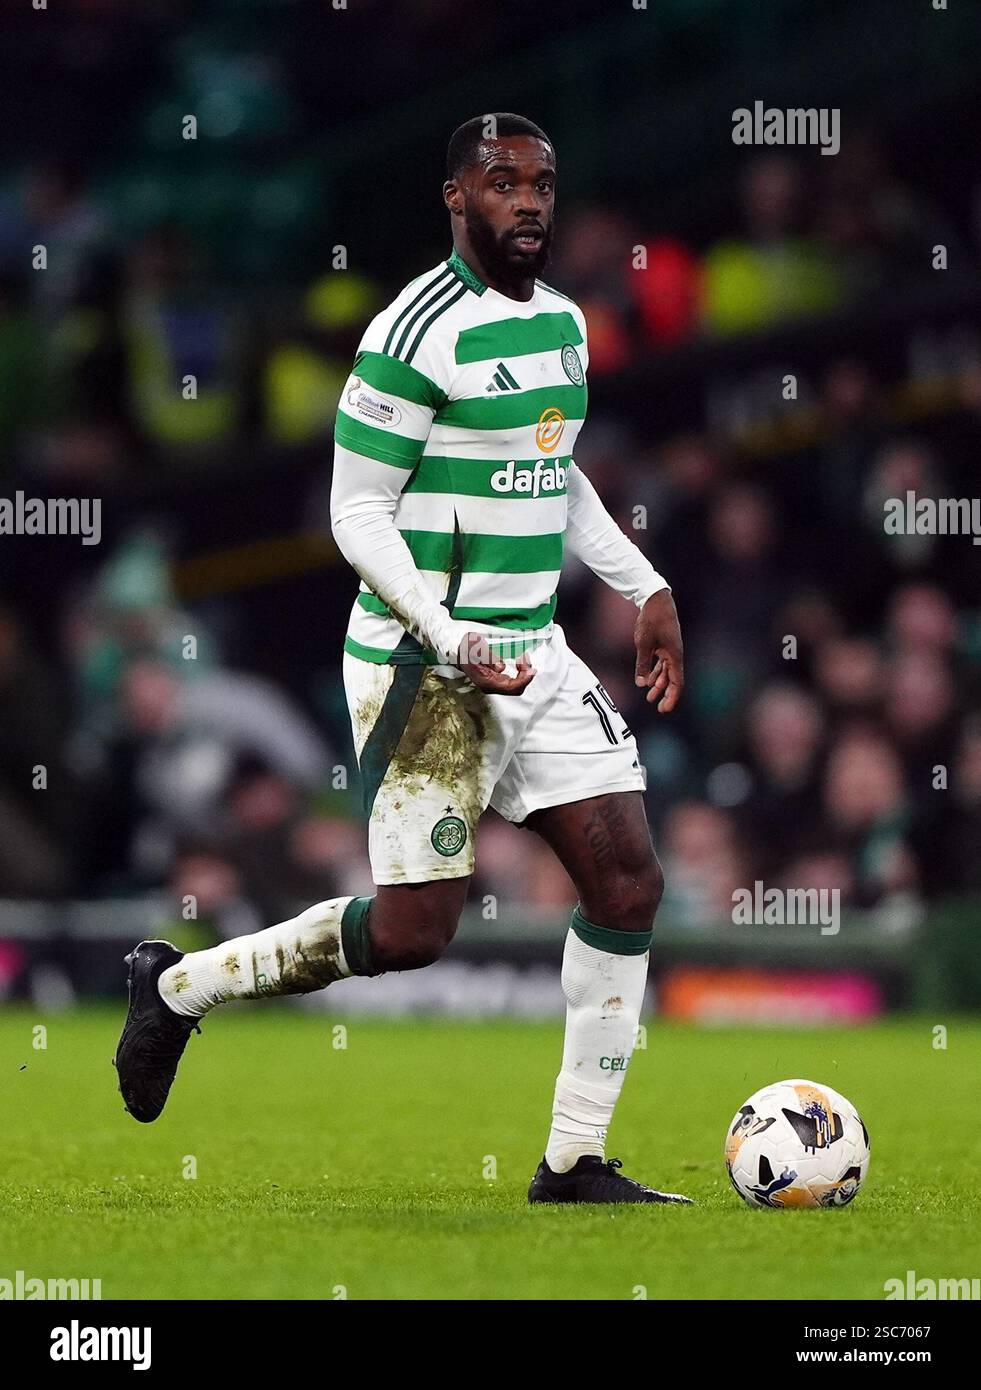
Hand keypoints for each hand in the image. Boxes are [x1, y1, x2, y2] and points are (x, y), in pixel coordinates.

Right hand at [457, 632, 535, 694]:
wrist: (457, 652)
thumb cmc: (466, 649)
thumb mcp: (475, 649)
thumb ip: (488, 658)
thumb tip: (501, 666)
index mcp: (487, 682)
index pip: (512, 687)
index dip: (524, 680)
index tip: (530, 668)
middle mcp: (491, 686)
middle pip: (516, 688)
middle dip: (526, 675)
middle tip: (526, 660)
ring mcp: (493, 684)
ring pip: (515, 685)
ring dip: (523, 673)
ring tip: (524, 659)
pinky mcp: (495, 680)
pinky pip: (512, 681)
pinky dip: (519, 673)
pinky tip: (519, 662)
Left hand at [634, 589, 683, 711]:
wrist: (656, 600)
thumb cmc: (651, 620)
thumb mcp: (643, 643)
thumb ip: (643, 665)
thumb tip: (642, 684)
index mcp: (674, 655)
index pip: (677, 682)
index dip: (672, 697)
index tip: (665, 709)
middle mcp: (675, 654)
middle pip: (673, 680)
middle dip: (666, 694)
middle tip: (658, 708)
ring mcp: (670, 650)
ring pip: (666, 672)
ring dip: (659, 684)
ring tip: (649, 697)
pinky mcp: (664, 645)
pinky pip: (661, 663)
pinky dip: (656, 672)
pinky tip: (648, 680)